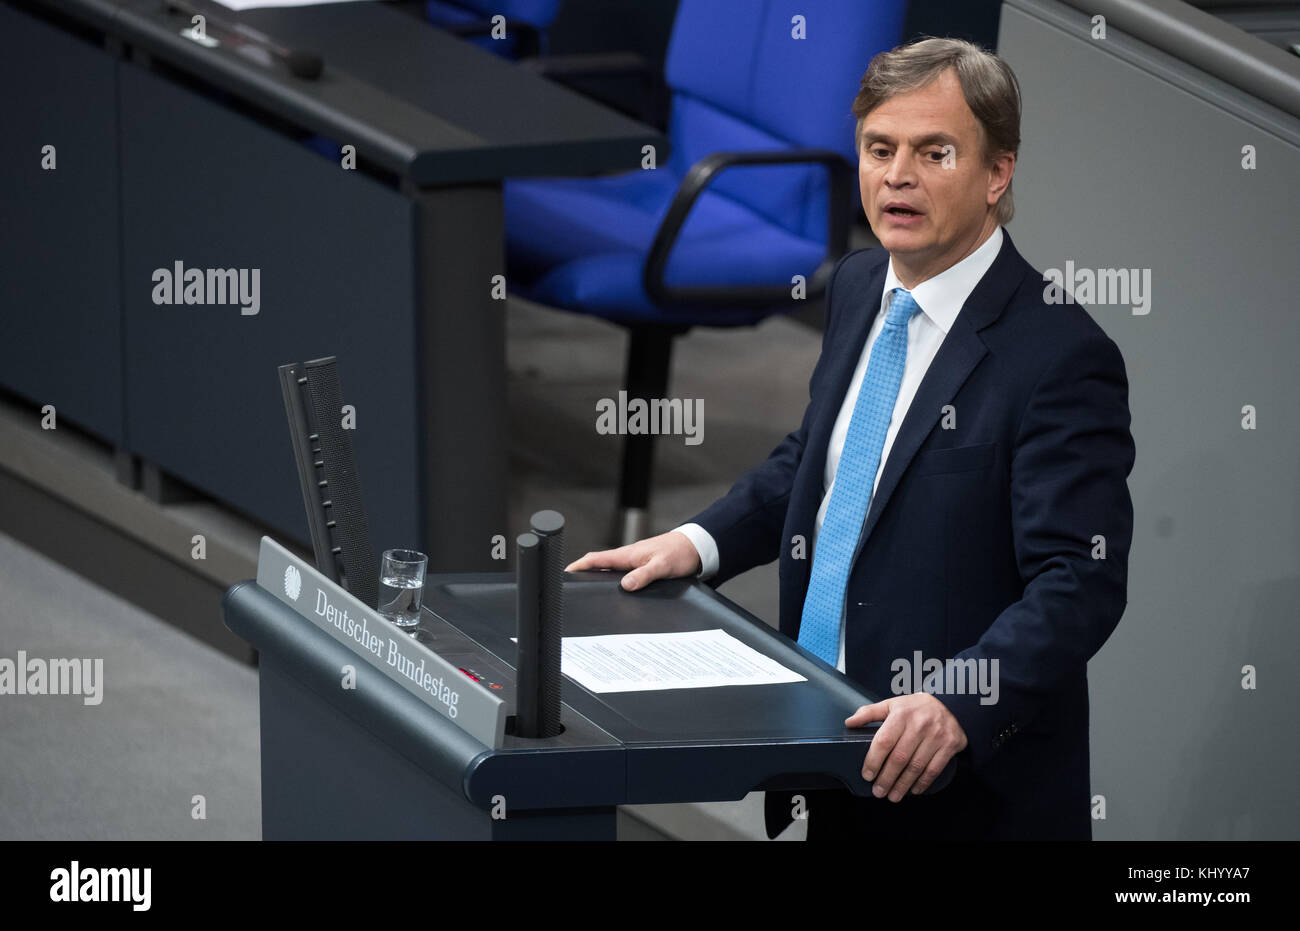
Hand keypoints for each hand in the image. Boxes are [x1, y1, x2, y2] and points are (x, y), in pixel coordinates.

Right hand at [565, 531, 701, 590]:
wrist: (695, 547)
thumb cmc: (679, 553)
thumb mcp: (662, 566)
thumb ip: (644, 575)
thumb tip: (626, 585)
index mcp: (628, 555)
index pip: (596, 559)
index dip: (578, 566)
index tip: (564, 574)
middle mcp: (628, 558)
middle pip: (599, 566)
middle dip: (583, 575)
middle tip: (569, 588)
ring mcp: (634, 562)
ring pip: (609, 571)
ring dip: (597, 579)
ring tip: (586, 593)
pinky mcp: (641, 567)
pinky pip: (621, 575)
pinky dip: (612, 581)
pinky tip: (613, 592)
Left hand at [846, 693, 966, 801]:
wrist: (951, 703)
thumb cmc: (916, 707)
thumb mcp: (891, 704)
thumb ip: (869, 713)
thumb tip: (849, 722)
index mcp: (901, 714)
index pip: (884, 741)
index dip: (873, 761)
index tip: (867, 775)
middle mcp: (919, 725)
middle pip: (899, 758)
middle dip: (886, 778)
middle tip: (878, 791)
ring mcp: (936, 736)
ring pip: (916, 767)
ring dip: (902, 785)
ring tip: (893, 796)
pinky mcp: (949, 745)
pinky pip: (934, 769)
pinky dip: (923, 783)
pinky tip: (914, 790)